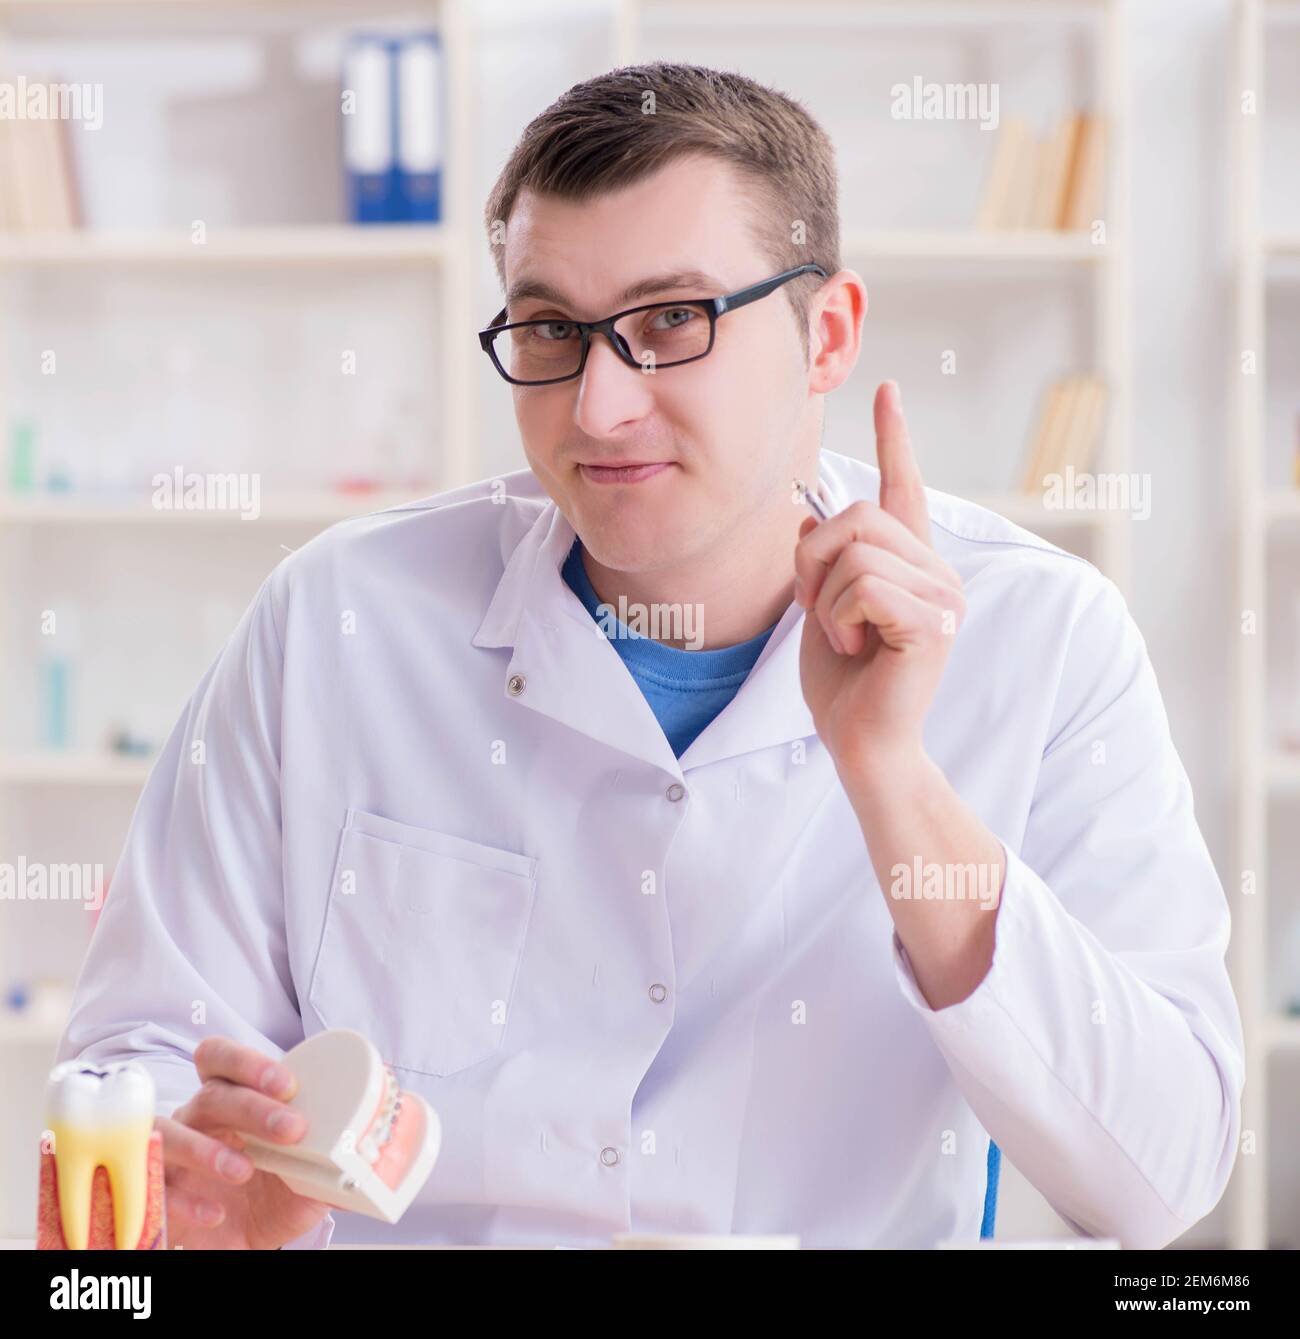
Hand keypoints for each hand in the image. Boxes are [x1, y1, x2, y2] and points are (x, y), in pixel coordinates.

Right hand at [157, 1037, 330, 1248]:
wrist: (240, 1244)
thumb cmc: (268, 1197)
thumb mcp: (305, 1181)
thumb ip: (333, 1166)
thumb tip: (371, 1164)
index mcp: (231, 1102)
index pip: (221, 1059)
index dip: (249, 1063)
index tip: (289, 1084)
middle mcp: (197, 1120)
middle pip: (212, 1094)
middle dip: (252, 1106)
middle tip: (292, 1128)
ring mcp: (170, 1155)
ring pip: (171, 1133)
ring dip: (207, 1149)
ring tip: (244, 1170)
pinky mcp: (157, 1194)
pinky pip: (156, 1187)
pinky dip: (185, 1200)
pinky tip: (216, 1212)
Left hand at [794, 381, 964, 776]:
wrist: (859, 744)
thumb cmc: (844, 685)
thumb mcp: (820, 610)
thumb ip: (822, 563)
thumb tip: (809, 516)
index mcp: (911, 564)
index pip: (903, 488)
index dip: (894, 438)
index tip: (886, 389)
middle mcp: (935, 571)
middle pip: (855, 516)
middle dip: (813, 564)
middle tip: (821, 614)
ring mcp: (941, 596)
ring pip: (854, 552)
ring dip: (826, 601)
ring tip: (846, 639)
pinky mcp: (932, 622)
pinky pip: (862, 587)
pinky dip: (840, 620)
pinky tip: (859, 650)